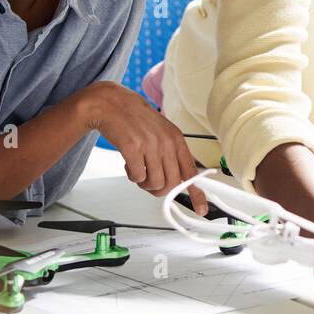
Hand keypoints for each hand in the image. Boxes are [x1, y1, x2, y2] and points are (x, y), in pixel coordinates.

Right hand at [77, 82, 206, 213]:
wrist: (112, 104)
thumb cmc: (136, 121)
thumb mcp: (162, 133)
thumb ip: (172, 155)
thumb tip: (181, 180)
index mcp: (177, 140)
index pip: (191, 172)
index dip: (196, 193)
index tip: (201, 209)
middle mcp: (166, 142)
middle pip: (172, 184)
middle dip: (159, 190)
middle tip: (149, 182)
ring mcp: (150, 144)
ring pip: (155, 183)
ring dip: (144, 183)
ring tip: (138, 170)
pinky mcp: (132, 147)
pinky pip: (137, 177)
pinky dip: (132, 176)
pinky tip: (129, 164)